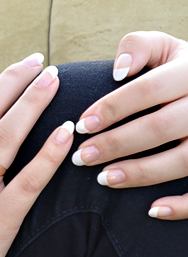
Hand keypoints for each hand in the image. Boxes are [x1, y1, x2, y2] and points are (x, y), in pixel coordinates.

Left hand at [70, 32, 187, 218]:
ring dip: (141, 173)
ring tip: (104, 178)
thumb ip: (139, 46)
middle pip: (160, 128)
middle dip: (116, 144)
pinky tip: (153, 210)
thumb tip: (118, 70)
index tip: (79, 125)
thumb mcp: (165, 47)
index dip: (112, 108)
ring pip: (182, 160)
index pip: (147, 90)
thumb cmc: (180, 67)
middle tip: (82, 157)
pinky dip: (182, 205)